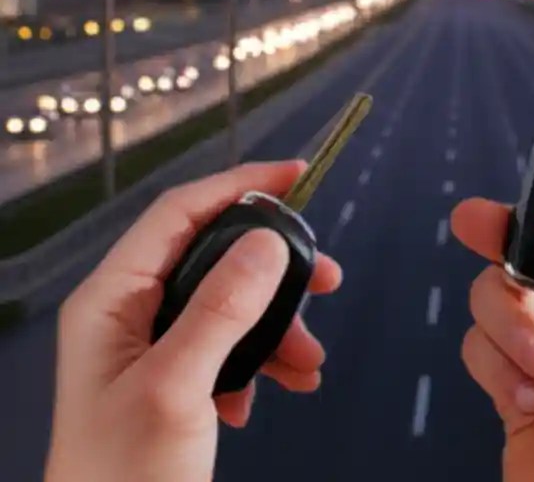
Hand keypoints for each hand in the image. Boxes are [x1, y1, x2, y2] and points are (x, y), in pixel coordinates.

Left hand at [46, 161, 343, 481]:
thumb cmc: (122, 478)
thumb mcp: (178, 387)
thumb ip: (222, 310)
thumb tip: (269, 242)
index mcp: (111, 301)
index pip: (179, 214)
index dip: (240, 187)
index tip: (298, 177)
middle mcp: (129, 315)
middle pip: (214, 257)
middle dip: (277, 271)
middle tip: (328, 279)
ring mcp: (152, 348)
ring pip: (231, 306)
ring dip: (279, 328)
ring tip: (310, 362)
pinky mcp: (175, 380)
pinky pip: (232, 347)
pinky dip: (266, 362)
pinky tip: (285, 385)